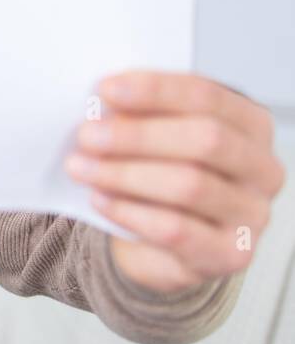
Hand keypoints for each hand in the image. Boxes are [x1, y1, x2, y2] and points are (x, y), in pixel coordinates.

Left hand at [64, 71, 285, 294]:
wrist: (165, 242)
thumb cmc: (161, 176)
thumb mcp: (155, 138)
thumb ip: (139, 116)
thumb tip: (103, 105)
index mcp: (250, 126)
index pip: (208, 97)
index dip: (156, 90)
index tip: (107, 89)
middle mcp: (262, 169)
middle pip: (205, 140)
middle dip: (138, 135)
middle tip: (87, 134)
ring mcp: (252, 214)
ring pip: (189, 186)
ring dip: (124, 174)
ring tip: (81, 167)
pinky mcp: (231, 254)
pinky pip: (176, 230)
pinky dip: (129, 211)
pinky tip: (99, 199)